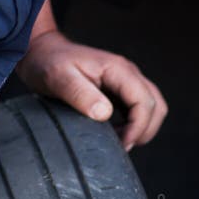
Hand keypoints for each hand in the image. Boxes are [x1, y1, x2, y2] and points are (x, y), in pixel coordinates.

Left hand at [16, 30, 167, 150]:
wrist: (42, 52)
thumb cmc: (48, 62)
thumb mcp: (58, 78)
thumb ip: (81, 94)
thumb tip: (104, 114)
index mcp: (118, 70)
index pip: (145, 101)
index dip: (138, 127)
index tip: (122, 144)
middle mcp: (128, 74)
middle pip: (156, 106)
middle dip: (144, 130)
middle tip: (122, 146)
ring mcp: (127, 81)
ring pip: (153, 108)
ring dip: (142, 128)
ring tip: (120, 140)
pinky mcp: (122, 90)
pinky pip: (140, 109)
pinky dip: (135, 124)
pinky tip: (116, 132)